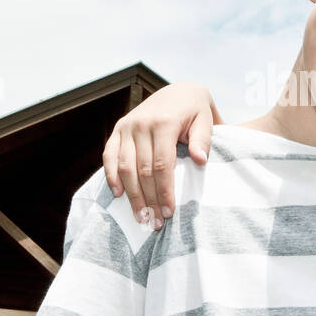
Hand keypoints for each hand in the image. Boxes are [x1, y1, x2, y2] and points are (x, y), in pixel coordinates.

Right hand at [102, 83, 219, 229]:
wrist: (179, 92)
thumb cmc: (195, 110)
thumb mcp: (205, 120)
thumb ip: (203, 140)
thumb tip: (200, 161)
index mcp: (163, 123)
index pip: (161, 165)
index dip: (164, 191)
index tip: (169, 212)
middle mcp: (141, 124)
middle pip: (142, 170)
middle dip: (149, 199)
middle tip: (155, 223)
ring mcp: (127, 126)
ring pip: (124, 167)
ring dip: (131, 195)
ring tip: (140, 217)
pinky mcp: (118, 129)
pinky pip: (109, 155)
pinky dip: (111, 176)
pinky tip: (118, 194)